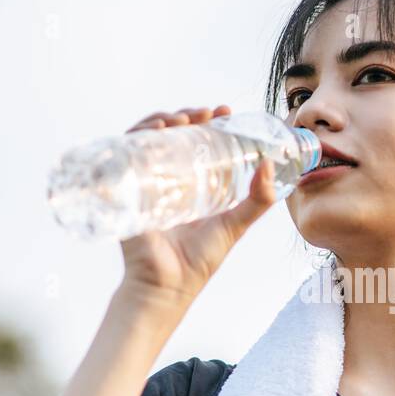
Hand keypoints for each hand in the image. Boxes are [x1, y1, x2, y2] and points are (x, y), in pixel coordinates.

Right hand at [118, 105, 277, 307]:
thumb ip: (258, 200)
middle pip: (170, 135)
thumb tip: (270, 166)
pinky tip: (153, 131)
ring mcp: (144, 182)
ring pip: (147, 139)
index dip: (207, 121)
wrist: (168, 285)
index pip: (195, 141)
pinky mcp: (126, 190)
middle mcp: (166, 179)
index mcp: (191, 183)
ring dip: (161, 120)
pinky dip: (135, 137)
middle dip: (185, 115)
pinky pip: (124, 155)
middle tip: (204, 113)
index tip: (222, 110)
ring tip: (181, 119)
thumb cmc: (199, 260)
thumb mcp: (235, 224)